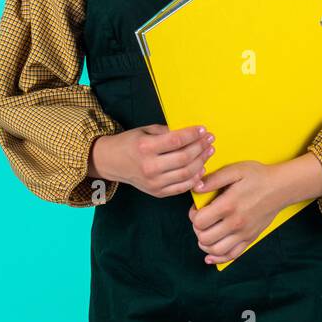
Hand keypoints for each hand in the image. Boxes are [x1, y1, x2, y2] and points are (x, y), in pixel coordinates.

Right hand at [92, 124, 214, 197]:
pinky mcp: (158, 192)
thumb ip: (166, 132)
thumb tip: (190, 133)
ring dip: (202, 162)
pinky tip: (201, 168)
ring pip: (186, 173)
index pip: (176, 140)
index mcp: (145, 147)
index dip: (193, 134)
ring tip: (209, 151)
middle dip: (201, 147)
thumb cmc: (130, 143)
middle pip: (184, 158)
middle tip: (210, 139)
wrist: (112, 162)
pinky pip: (182, 187)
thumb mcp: (145, 131)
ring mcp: (154, 182)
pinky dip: (195, 179)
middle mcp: (150, 166)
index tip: (203, 129)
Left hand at [188, 161, 286, 264]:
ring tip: (205, 233)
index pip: (200, 221)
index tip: (197, 209)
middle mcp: (236, 223)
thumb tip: (195, 187)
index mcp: (229, 205)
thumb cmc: (257, 176)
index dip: (193, 215)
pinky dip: (218, 258)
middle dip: (198, 229)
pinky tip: (210, 255)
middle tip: (202, 220)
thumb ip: (213, 179)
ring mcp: (244, 233)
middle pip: (205, 238)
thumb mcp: (235, 170)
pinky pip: (232, 256)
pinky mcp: (250, 238)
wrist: (281, 187)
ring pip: (216, 251)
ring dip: (205, 244)